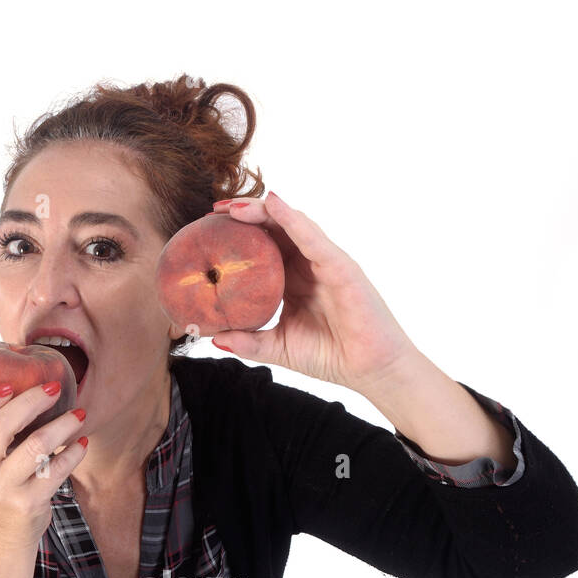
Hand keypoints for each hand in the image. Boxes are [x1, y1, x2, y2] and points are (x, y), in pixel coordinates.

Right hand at [0, 382, 87, 551]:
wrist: (0, 537)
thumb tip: (24, 382)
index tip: (8, 385)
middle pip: (1, 427)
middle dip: (31, 401)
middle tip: (55, 388)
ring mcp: (4, 489)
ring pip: (36, 446)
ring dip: (62, 425)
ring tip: (79, 414)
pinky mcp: (29, 503)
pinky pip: (56, 470)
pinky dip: (74, 452)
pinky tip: (82, 442)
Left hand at [210, 192, 417, 392]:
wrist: (369, 371)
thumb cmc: (331, 356)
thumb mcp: (278, 348)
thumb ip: (248, 342)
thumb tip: (214, 338)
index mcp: (293, 279)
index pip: (262, 247)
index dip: (237, 235)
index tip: (207, 230)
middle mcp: (308, 264)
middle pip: (274, 228)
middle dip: (243, 215)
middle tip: (214, 212)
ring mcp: (325, 262)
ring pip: (292, 225)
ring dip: (262, 211)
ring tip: (233, 208)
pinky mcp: (341, 267)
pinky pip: (314, 238)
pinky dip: (293, 220)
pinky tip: (274, 206)